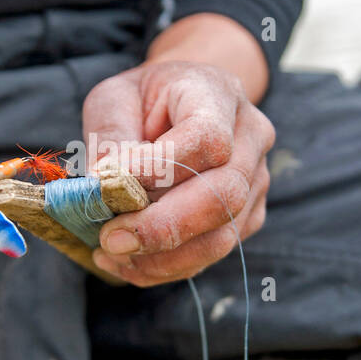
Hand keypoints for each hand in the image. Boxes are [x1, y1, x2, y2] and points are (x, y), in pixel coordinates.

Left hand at [81, 20, 274, 285]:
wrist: (178, 104)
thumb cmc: (142, 102)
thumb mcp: (113, 100)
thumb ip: (110, 139)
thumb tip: (103, 189)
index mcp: (217, 93)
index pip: (206, 137)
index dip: (160, 168)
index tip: (109, 184)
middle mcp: (250, 137)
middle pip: (225, 193)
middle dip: (164, 225)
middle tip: (110, 238)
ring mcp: (256, 179)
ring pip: (223, 235)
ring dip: (163, 257)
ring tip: (112, 255)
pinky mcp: (249, 215)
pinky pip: (214, 252)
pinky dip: (167, 266)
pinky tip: (129, 262)